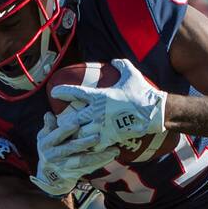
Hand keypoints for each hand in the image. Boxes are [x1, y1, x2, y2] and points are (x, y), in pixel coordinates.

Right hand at [31, 112, 120, 196]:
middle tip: (97, 137)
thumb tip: (49, 114)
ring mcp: (64, 166)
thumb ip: (49, 126)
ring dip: (98, 155)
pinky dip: (100, 162)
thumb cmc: (49, 150)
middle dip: (84, 143)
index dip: (65, 130)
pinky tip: (111, 156)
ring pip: (82, 161)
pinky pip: (89, 168)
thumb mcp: (44, 138)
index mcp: (46, 144)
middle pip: (70, 148)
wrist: (48, 177)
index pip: (56, 136)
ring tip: (112, 150)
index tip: (76, 123)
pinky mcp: (73, 174)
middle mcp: (53, 156)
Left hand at [50, 59, 167, 150]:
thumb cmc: (142, 92)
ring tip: (69, 139)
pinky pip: (94, 145)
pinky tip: (87, 148)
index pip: (75, 92)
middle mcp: (97, 112)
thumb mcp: (131, 74)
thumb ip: (121, 65)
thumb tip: (114, 60)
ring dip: (75, 137)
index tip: (53, 93)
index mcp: (99, 96)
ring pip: (80, 135)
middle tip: (59, 124)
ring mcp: (102, 126)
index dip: (62, 92)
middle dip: (64, 123)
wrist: (154, 111)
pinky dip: (89, 147)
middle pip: (71, 120)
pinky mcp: (109, 137)